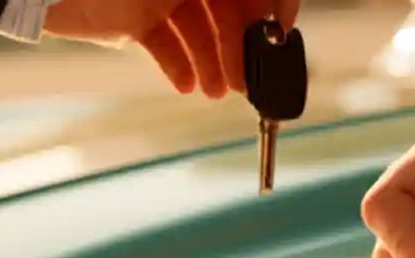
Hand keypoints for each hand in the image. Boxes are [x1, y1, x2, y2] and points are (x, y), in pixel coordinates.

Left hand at [44, 0, 298, 96]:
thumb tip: (274, 7)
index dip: (272, 7)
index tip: (279, 36)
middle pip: (227, 10)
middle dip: (239, 47)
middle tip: (247, 82)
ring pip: (199, 30)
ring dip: (212, 63)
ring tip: (216, 93)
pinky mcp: (135, 19)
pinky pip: (166, 44)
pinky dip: (178, 65)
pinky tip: (186, 87)